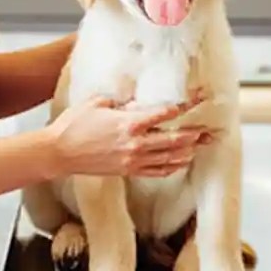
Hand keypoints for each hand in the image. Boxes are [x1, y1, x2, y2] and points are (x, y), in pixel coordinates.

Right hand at [43, 91, 209, 178]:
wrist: (59, 152)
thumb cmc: (74, 124)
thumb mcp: (97, 102)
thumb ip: (120, 100)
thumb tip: (135, 100)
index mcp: (129, 123)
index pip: (165, 113)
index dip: (185, 106)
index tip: (198, 99)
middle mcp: (135, 143)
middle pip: (174, 139)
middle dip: (194, 134)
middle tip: (211, 130)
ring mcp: (132, 160)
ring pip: (169, 158)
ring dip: (187, 151)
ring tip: (201, 146)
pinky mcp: (127, 171)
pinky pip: (156, 171)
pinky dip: (172, 167)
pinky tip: (181, 162)